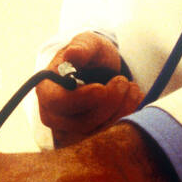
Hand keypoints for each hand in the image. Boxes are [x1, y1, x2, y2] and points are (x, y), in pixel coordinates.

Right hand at [37, 32, 142, 146]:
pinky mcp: (90, 138)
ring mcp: (72, 131)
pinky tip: (134, 99)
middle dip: (108, 103)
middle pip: (81, 122)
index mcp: (47, 90)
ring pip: (99, 132)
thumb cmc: (88, 55)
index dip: (81, 98)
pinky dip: (127, 118)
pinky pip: (111, 136)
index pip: (58, 103)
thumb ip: (81, 47)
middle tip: (124, 81)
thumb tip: (71, 54)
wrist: (98, 69)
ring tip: (131, 86)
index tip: (102, 88)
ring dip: (121, 109)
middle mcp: (54, 115)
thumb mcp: (87, 43)